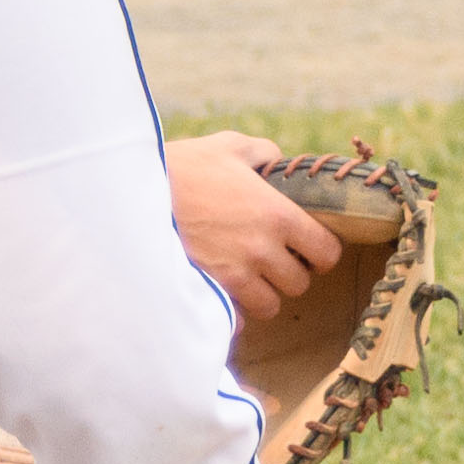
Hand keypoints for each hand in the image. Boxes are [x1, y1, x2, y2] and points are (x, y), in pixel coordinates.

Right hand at [167, 130, 343, 323]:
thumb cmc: (186, 166)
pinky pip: (236, 317)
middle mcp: (262, 249)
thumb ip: (264, 154)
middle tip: (272, 258)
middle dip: (290, 272)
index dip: (320, 250)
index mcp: (277, 214)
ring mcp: (235, 274)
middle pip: (300, 284)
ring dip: (263, 293)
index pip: (327, 253)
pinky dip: (234, 308)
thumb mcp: (229, 147)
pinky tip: (224, 288)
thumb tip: (279, 163)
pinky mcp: (209, 289)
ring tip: (248, 276)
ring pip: (270, 305)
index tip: (307, 246)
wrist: (137, 190)